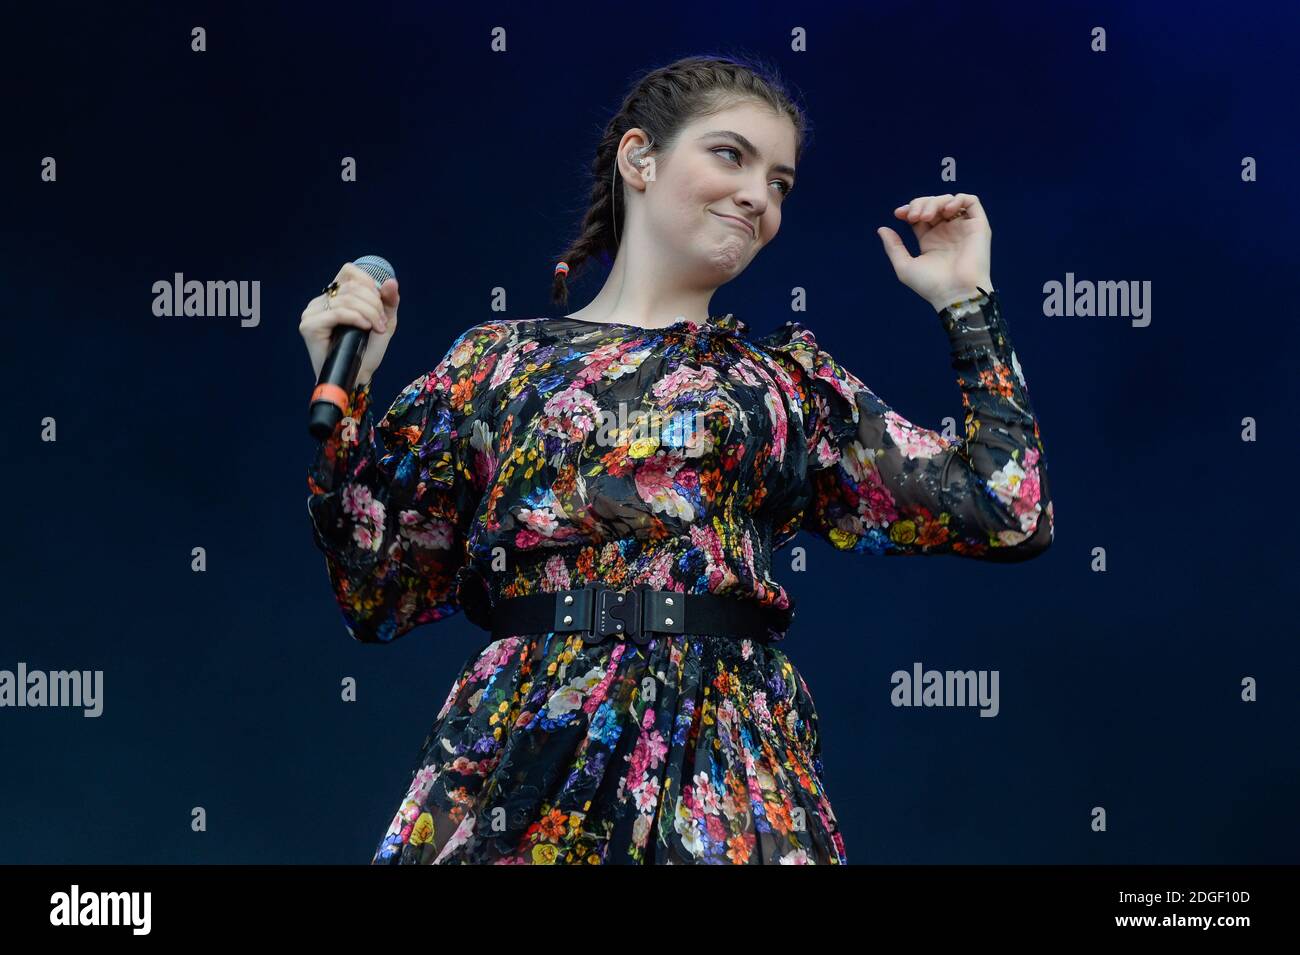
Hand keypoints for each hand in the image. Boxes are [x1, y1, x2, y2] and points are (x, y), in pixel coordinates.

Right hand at [299, 262, 400, 387]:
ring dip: (369, 313)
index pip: (349, 272)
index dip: (368, 284)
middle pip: (351, 287)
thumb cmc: (368, 349)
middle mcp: (320, 301)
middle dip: (374, 304)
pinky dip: (357, 318)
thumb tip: (391, 281)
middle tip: (382, 324)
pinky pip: (338, 312)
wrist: (358, 375)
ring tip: (377, 328)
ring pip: (346, 299)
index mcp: (334, 295)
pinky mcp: (309, 326)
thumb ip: (388, 300)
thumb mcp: (384, 321)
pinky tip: (366, 327)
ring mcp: (312, 312)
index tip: (379, 305)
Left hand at [876, 193, 992, 310]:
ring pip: (949, 200)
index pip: (920, 215)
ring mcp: (962, 228)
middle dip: (920, 204)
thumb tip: (882, 229)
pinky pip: (972, 202)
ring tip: (926, 217)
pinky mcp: (978, 226)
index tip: (898, 214)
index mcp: (930, 240)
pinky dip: (957, 199)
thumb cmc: (931, 285)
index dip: (909, 209)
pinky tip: (946, 211)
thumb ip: (893, 247)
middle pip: (933, 205)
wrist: (955, 293)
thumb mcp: (905, 266)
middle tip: (914, 217)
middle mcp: (947, 232)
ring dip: (935, 202)